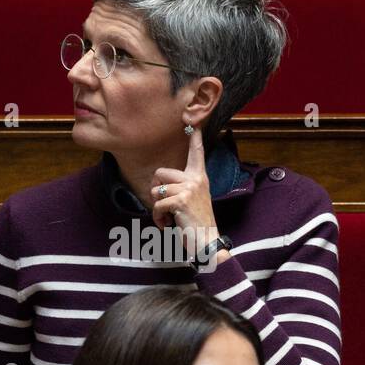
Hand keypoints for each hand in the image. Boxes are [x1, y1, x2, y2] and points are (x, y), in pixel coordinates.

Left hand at [150, 125, 220, 260]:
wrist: (207, 243)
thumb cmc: (198, 224)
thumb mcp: (194, 200)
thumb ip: (182, 188)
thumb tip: (159, 185)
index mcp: (200, 177)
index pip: (196, 152)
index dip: (195, 136)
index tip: (194, 121)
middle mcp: (196, 179)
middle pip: (161, 172)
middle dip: (156, 190)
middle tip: (164, 205)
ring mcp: (189, 188)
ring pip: (156, 190)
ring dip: (157, 208)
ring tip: (169, 217)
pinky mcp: (181, 200)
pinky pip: (157, 204)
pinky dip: (158, 218)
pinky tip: (168, 224)